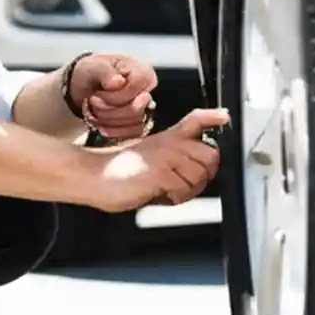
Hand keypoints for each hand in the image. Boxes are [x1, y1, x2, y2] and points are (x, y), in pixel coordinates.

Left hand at [69, 53, 158, 139]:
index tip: (97, 94)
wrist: (84, 87)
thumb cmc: (93, 73)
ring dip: (108, 120)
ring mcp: (144, 110)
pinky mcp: (138, 124)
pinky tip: (101, 125)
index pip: (135, 89)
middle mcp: (147, 91)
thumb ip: (105, 72)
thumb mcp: (93, 67)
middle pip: (135, 109)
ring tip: (94, 111)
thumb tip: (118, 82)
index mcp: (142, 72)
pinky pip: (132, 135)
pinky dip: (113, 132)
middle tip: (93, 102)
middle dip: (110, 110)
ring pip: (133, 124)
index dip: (115, 96)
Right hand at [87, 108, 228, 212]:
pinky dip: (174, 198)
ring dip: (187, 190)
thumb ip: (175, 159)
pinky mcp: (159, 173)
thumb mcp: (150, 157)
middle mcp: (170, 143)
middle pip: (211, 156)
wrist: (92, 174)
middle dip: (202, 175)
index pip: (196, 120)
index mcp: (168, 137)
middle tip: (181, 182)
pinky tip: (157, 194)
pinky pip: (184, 190)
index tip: (222, 116)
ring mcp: (166, 157)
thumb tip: (201, 169)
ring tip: (166, 189)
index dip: (212, 118)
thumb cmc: (119, 170)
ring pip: (200, 176)